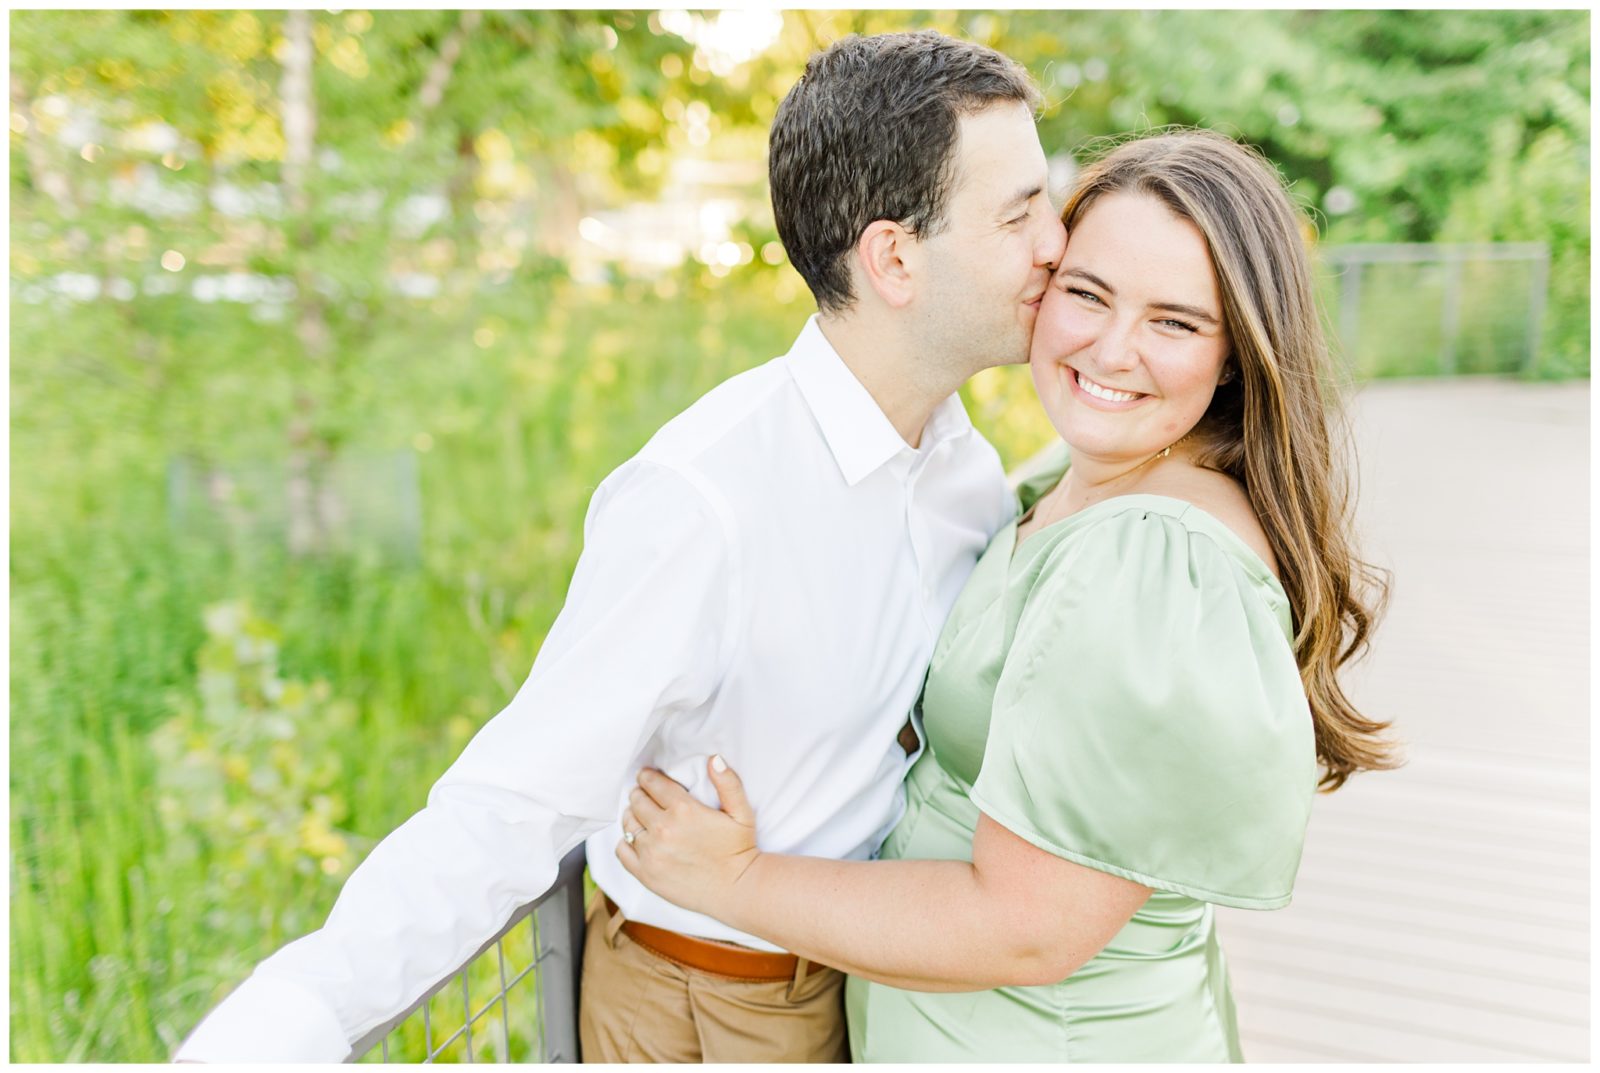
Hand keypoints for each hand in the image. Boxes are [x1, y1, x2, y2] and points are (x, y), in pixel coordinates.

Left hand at [615, 755, 760, 921]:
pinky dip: (625, 841)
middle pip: (637, 800)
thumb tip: (715, 759)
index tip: (647, 776)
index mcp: (684, 810)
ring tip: (640, 815)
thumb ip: (728, 783)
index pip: (653, 783)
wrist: (737, 889)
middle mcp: (663, 829)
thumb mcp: (742, 812)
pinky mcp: (646, 873)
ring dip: (632, 815)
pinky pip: (622, 850)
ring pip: (628, 822)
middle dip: (639, 794)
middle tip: (644, 794)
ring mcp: (652, 852)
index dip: (648, 777)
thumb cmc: (740, 849)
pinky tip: (635, 838)